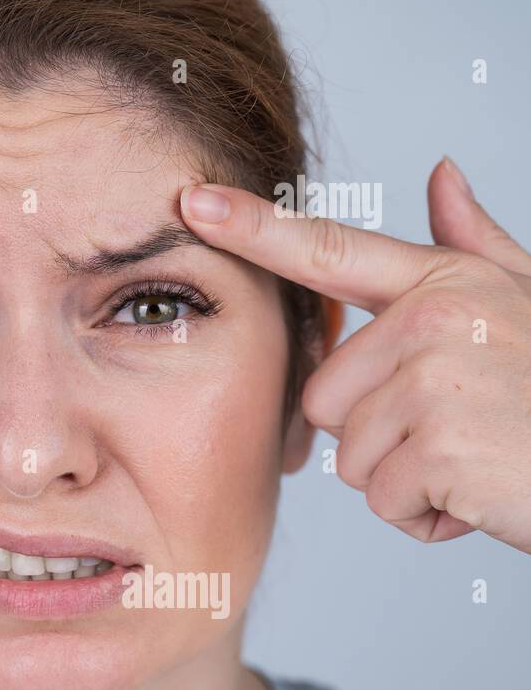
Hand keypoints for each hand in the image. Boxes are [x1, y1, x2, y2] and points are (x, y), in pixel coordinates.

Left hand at [179, 157, 530, 553]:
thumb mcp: (527, 304)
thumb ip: (475, 244)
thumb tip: (439, 174)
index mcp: (444, 282)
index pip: (329, 250)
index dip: (254, 227)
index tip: (191, 202)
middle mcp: (432, 318)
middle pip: (323, 396)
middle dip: (380, 433)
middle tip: (459, 431)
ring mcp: (433, 379)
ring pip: (348, 453)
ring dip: (404, 477)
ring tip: (475, 460)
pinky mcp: (436, 445)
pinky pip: (380, 498)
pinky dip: (425, 515)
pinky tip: (479, 495)